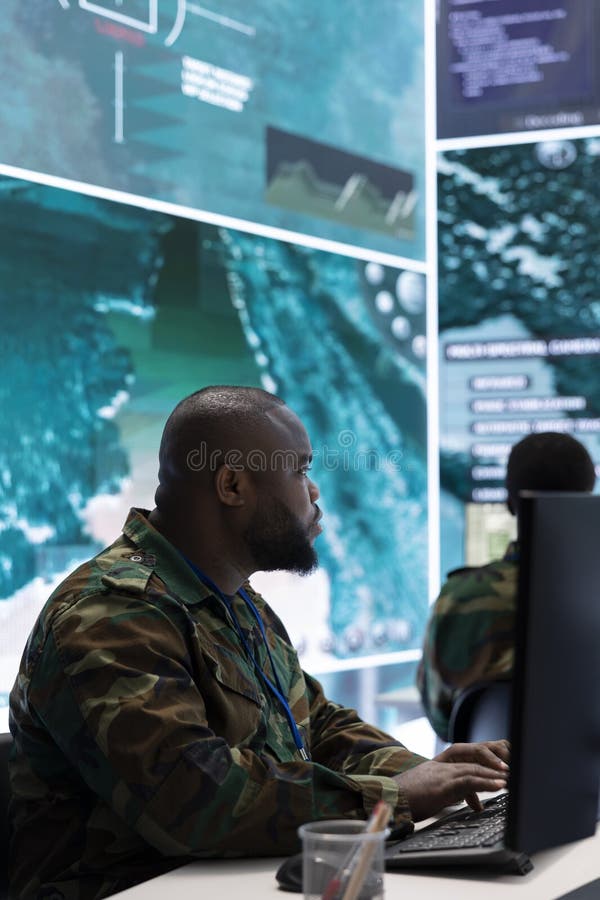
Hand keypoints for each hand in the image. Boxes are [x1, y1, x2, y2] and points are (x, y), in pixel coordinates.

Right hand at [393, 743, 508, 821]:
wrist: (388, 798)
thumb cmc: (407, 797)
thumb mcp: (432, 792)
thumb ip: (452, 792)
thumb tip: (473, 802)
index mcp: (441, 765)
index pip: (468, 755)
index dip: (486, 758)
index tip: (501, 766)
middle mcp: (444, 766)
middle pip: (475, 758)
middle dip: (495, 763)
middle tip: (512, 770)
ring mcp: (443, 774)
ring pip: (475, 768)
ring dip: (495, 773)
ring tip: (511, 778)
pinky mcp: (442, 785)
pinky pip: (469, 780)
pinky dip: (486, 782)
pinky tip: (499, 786)